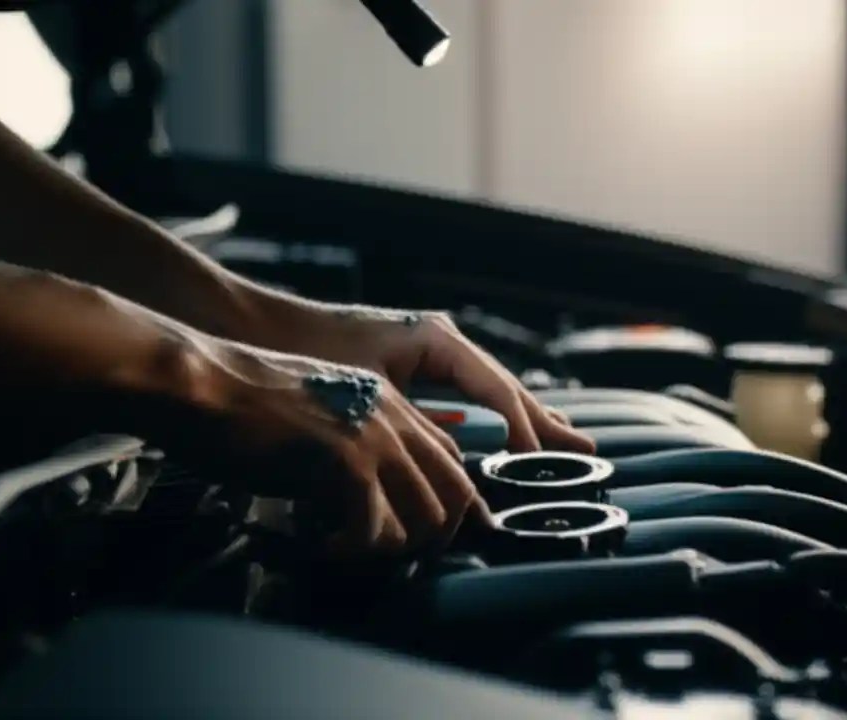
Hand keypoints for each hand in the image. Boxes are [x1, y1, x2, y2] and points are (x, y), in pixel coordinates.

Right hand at [157, 338, 484, 557]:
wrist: (201, 386)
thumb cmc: (242, 405)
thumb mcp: (320, 417)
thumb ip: (357, 447)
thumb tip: (373, 499)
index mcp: (391, 403)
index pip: (452, 460)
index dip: (452, 505)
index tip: (430, 538)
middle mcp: (394, 417)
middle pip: (454, 495)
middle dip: (430, 539)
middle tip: (387, 557)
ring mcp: (374, 439)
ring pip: (424, 518)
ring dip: (390, 549)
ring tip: (349, 551)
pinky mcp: (345, 464)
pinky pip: (374, 530)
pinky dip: (351, 552)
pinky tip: (320, 548)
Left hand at [290, 307, 594, 453]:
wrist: (259, 328)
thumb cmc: (309, 354)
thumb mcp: (370, 397)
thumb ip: (416, 427)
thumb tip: (454, 462)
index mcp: (437, 341)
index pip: (498, 391)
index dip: (524, 430)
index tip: (541, 463)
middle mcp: (439, 341)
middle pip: (505, 387)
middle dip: (544, 421)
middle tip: (587, 449)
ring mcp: (427, 351)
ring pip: (490, 390)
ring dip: (524, 418)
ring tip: (562, 440)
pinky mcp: (409, 364)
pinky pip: (467, 394)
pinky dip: (492, 416)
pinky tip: (502, 431)